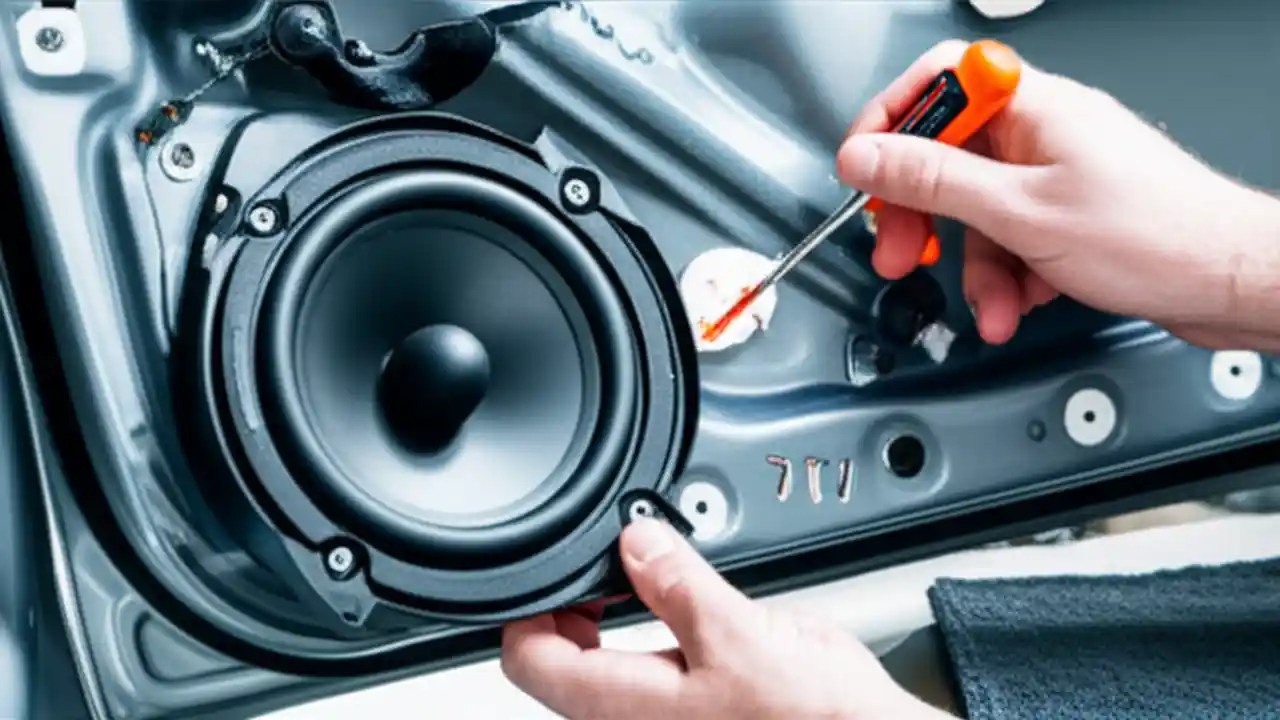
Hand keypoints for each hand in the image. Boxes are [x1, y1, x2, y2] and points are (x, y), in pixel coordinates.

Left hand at [501, 518, 949, 719]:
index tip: (555, 568)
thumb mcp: (742, 635)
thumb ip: (679, 585)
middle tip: (613, 561)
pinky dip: (660, 628)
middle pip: (562, 658)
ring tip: (654, 574)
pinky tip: (694, 607)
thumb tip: (635, 543)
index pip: (527, 659)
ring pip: (608, 661)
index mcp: (620, 709)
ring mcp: (664, 718)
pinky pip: (654, 665)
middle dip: (582, 601)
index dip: (531, 605)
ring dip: (621, 612)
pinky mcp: (698, 710)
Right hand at [838, 40, 1279, 348]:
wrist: (1230, 282)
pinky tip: (1021, 302)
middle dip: (921, 214)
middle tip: (897, 249)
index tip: (865, 166)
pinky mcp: (1069, 216)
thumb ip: (934, 181)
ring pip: (979, 213)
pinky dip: (1008, 277)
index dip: (892, 120)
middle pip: (948, 157)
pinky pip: (1012, 239)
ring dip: (975, 268)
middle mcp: (1042, 132)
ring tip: (989, 305)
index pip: (939, 82)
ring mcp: (1057, 174)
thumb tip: (868, 156)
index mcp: (1031, 106)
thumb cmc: (1155, 236)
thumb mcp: (1018, 212)